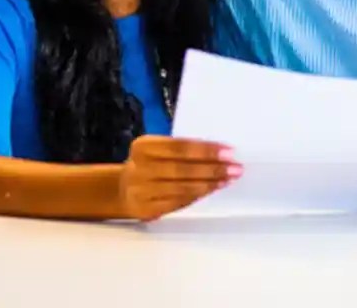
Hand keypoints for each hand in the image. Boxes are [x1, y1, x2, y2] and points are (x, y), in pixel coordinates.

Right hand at [118, 136, 242, 220]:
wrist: (121, 190)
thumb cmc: (148, 164)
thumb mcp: (157, 149)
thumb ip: (180, 150)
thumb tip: (219, 153)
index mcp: (143, 147)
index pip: (180, 147)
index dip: (206, 150)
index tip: (229, 151)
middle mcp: (140, 168)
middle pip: (183, 169)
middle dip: (213, 168)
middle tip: (236, 168)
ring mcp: (141, 191)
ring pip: (182, 188)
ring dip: (210, 184)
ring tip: (228, 179)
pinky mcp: (147, 210)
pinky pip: (178, 202)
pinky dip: (198, 195)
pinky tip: (212, 189)